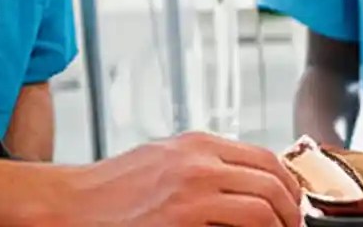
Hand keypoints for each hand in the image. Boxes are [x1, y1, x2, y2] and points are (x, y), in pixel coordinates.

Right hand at [66, 131, 303, 225]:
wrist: (70, 205)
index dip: (288, 184)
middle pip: (272, 182)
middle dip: (290, 210)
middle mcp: (199, 162)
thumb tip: (246, 180)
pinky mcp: (181, 221)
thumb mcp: (164, 158)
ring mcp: (191, 192)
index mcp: (198, 144)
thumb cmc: (111, 189)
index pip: (266, 158)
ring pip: (262, 209)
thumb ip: (204, 163)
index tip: (292, 203)